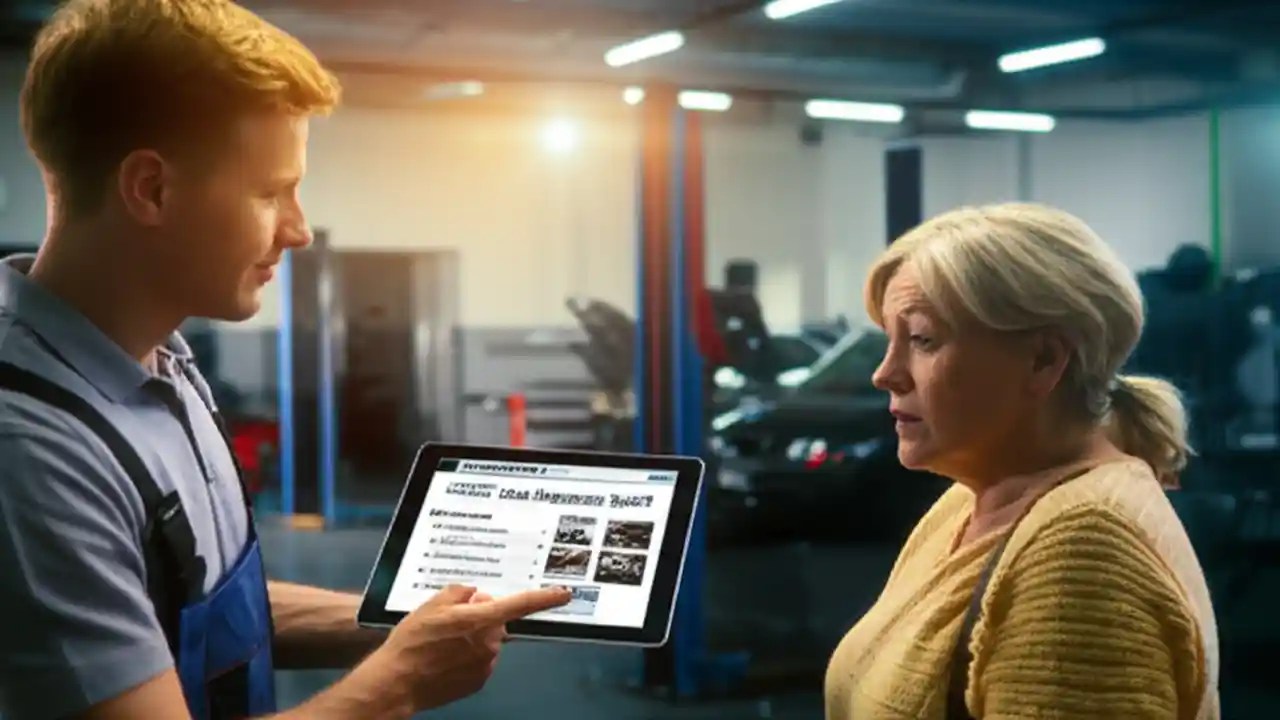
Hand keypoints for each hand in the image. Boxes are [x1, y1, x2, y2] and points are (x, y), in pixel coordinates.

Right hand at [378, 584, 570, 711]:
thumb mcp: (431, 605)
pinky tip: (445, 659)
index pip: (520, 605)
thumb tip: (475, 595)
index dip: (544, 598)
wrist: (397, 682)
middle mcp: (488, 643)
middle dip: (481, 617)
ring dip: (473, 638)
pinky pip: (480, 661)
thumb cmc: (411, 642)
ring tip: (442, 644)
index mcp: (479, 619)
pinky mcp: (479, 681)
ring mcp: (485, 664)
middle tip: (452, 621)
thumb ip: (460, 593)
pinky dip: (468, 657)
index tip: (564, 593)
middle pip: (496, 621)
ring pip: (488, 642)